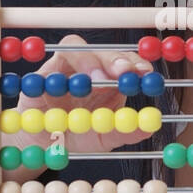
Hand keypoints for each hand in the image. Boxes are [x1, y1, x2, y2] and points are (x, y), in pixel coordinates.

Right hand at [1, 34, 158, 181]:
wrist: (45, 144)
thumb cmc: (79, 134)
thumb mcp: (104, 138)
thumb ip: (125, 132)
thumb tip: (150, 128)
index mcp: (111, 80)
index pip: (127, 61)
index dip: (138, 63)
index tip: (146, 74)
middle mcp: (90, 68)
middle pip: (104, 51)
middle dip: (116, 59)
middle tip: (124, 73)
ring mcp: (65, 67)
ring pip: (75, 48)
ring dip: (88, 60)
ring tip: (96, 79)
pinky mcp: (42, 73)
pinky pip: (50, 64)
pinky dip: (57, 71)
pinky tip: (64, 84)